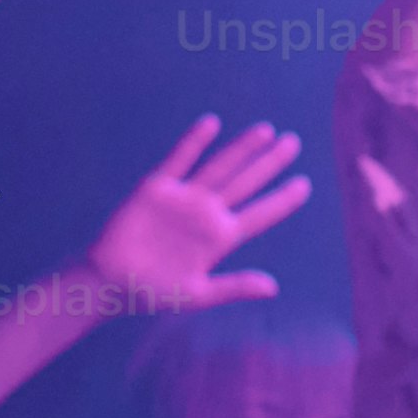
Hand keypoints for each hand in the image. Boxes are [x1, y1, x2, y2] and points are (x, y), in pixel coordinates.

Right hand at [76, 117, 308, 311]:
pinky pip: (179, 160)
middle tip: (294, 142)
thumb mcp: (199, 294)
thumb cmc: (154, 292)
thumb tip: (273, 287)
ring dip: (242, 148)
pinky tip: (211, 123)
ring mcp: (183, 199)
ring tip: (267, 130)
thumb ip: (234, 286)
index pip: (260, 214)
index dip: (282, 200)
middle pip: (246, 183)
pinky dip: (194, 142)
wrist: (111, 283)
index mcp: (221, 237)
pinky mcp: (156, 189)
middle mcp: (207, 213)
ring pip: (220, 167)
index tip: (305, 185)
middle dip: (270, 163)